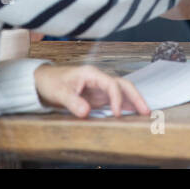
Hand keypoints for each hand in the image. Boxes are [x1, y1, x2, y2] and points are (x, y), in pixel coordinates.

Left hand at [33, 63, 150, 117]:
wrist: (43, 80)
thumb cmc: (52, 82)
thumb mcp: (59, 92)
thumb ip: (73, 101)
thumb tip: (86, 112)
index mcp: (92, 74)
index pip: (111, 84)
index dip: (117, 99)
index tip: (117, 114)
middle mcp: (99, 79)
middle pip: (123, 85)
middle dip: (135, 97)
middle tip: (146, 110)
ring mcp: (99, 87)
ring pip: (122, 91)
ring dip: (133, 101)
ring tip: (145, 113)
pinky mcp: (97, 96)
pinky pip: (115, 99)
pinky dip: (125, 105)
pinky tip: (132, 113)